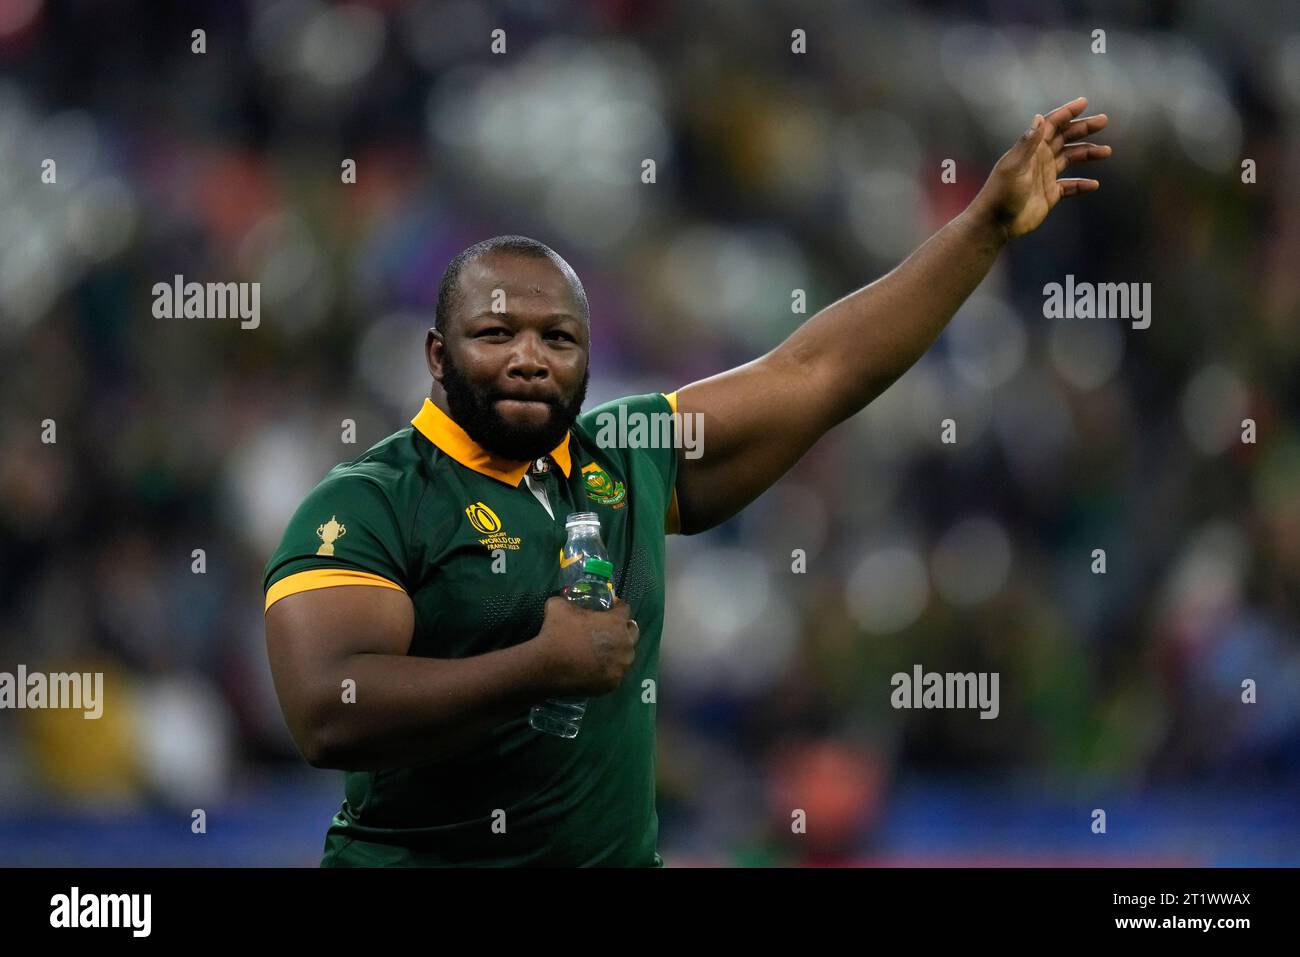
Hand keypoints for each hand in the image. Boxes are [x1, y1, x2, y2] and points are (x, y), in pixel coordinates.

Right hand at [533, 596, 639, 696]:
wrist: (548, 667)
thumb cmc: (557, 633)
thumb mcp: (558, 606)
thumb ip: (567, 600)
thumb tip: (565, 600)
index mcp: (616, 623)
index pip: (624, 610)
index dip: (615, 607)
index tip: (608, 608)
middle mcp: (625, 644)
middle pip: (632, 633)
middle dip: (622, 629)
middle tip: (608, 629)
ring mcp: (621, 666)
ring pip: (625, 655)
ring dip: (617, 650)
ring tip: (602, 651)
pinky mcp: (613, 683)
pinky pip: (616, 672)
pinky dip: (609, 669)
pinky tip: (597, 667)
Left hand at [973, 96, 1110, 239]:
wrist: (995, 223)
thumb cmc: (1001, 194)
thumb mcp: (1014, 167)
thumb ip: (1027, 143)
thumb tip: (1039, 118)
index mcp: (1031, 149)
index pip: (1051, 125)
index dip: (1067, 113)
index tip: (1084, 102)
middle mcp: (1039, 159)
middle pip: (1065, 138)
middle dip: (1083, 128)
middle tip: (1103, 121)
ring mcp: (1045, 176)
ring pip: (1071, 158)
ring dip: (1088, 153)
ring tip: (1106, 151)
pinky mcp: (1049, 194)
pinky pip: (1070, 186)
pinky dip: (1081, 185)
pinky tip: (1093, 185)